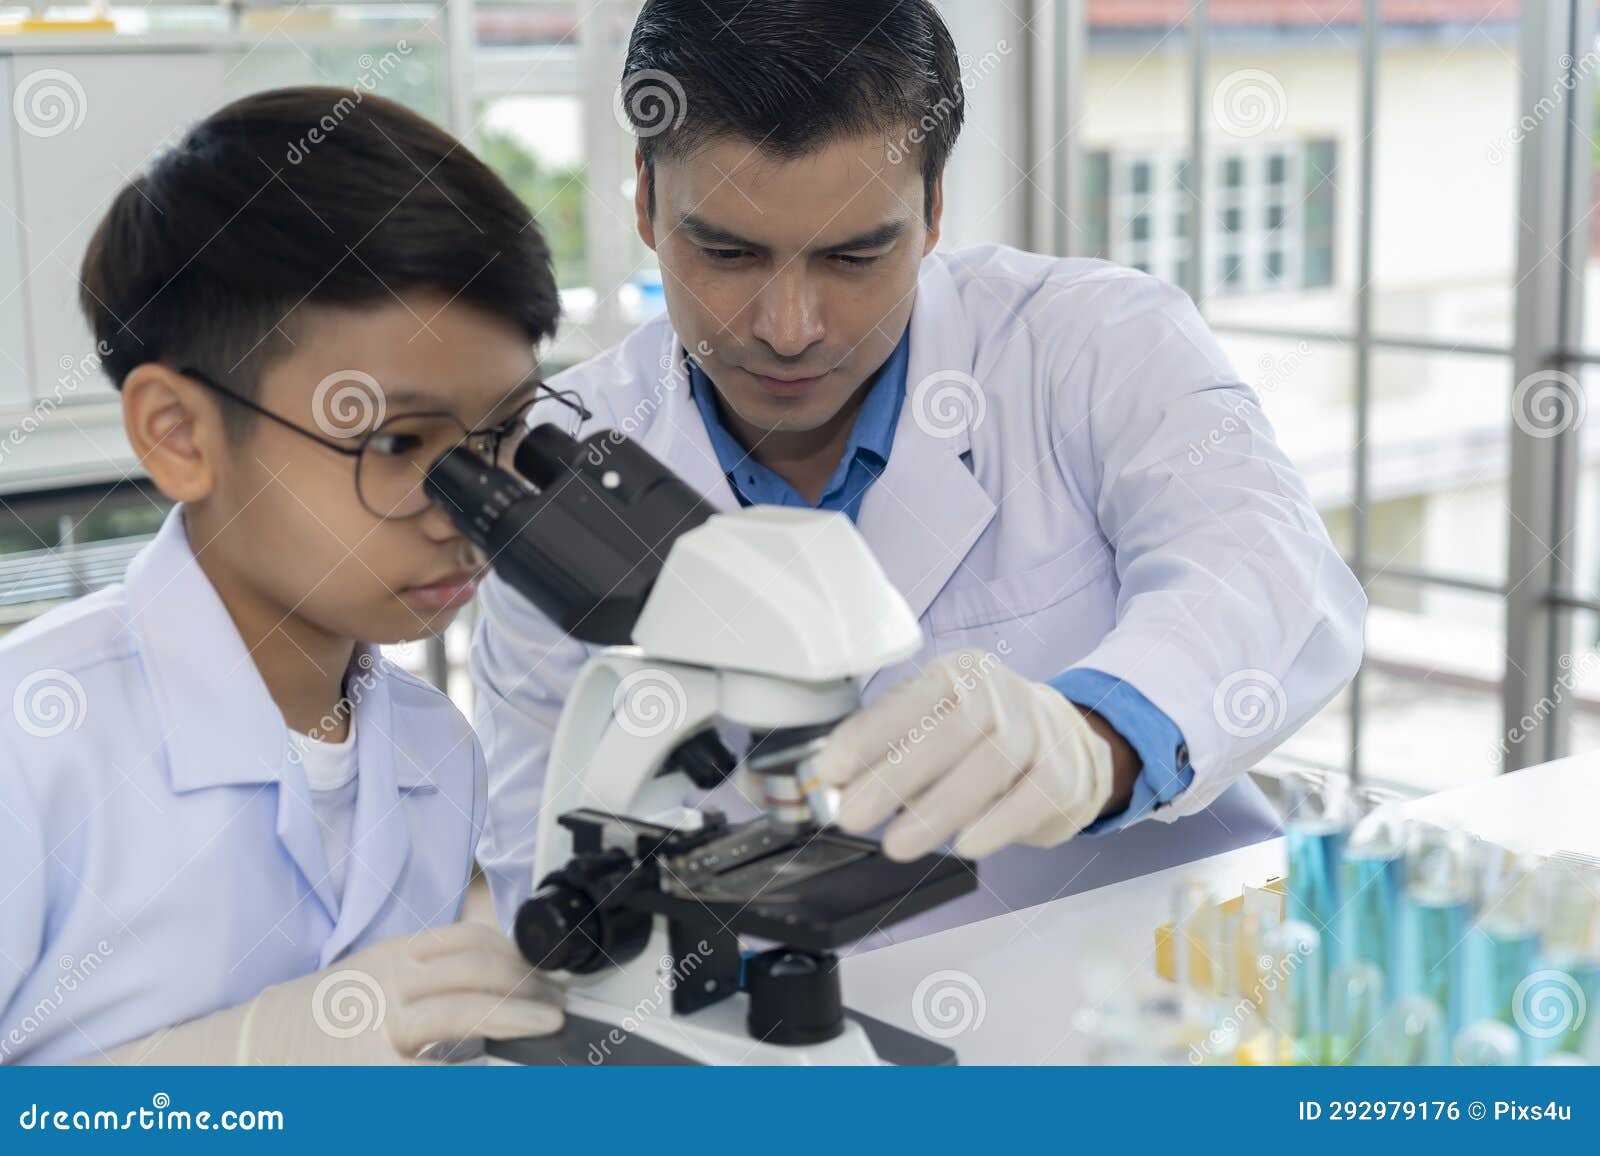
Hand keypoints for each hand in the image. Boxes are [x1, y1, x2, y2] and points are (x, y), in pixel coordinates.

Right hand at [93, 922, 562, 1065]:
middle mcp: (388, 982)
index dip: (516, 953)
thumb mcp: (371, 978)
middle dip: (526, 984)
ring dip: (513, 1016)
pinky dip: (471, 1074)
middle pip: (476, 968)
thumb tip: (485, 962)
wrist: (248, 1054)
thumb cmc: (317, 1021)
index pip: (469, 939)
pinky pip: (433, 1071)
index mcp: (391, 957)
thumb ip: (424, 970)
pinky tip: (498, 1078)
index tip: (545, 970)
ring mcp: (379, 1025)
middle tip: (556, 1002)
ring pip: (461, 1009)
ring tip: (546, 1026)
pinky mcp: (370, 1070)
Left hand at [812, 651, 1115, 860]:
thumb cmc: (979, 742)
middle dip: (894, 777)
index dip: (867, 735)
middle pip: (950, 730)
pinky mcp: (1064, 771)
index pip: (908, 698)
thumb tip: (836, 787)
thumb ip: (888, 752)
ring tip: (897, 844)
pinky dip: (996, 823)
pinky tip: (965, 844)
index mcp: (956, 674)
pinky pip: (1031, 796)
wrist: (1064, 745)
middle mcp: (999, 692)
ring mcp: (1038, 729)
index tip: (831, 771)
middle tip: (853, 815)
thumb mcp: (933, 730)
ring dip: (937, 809)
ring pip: (990, 765)